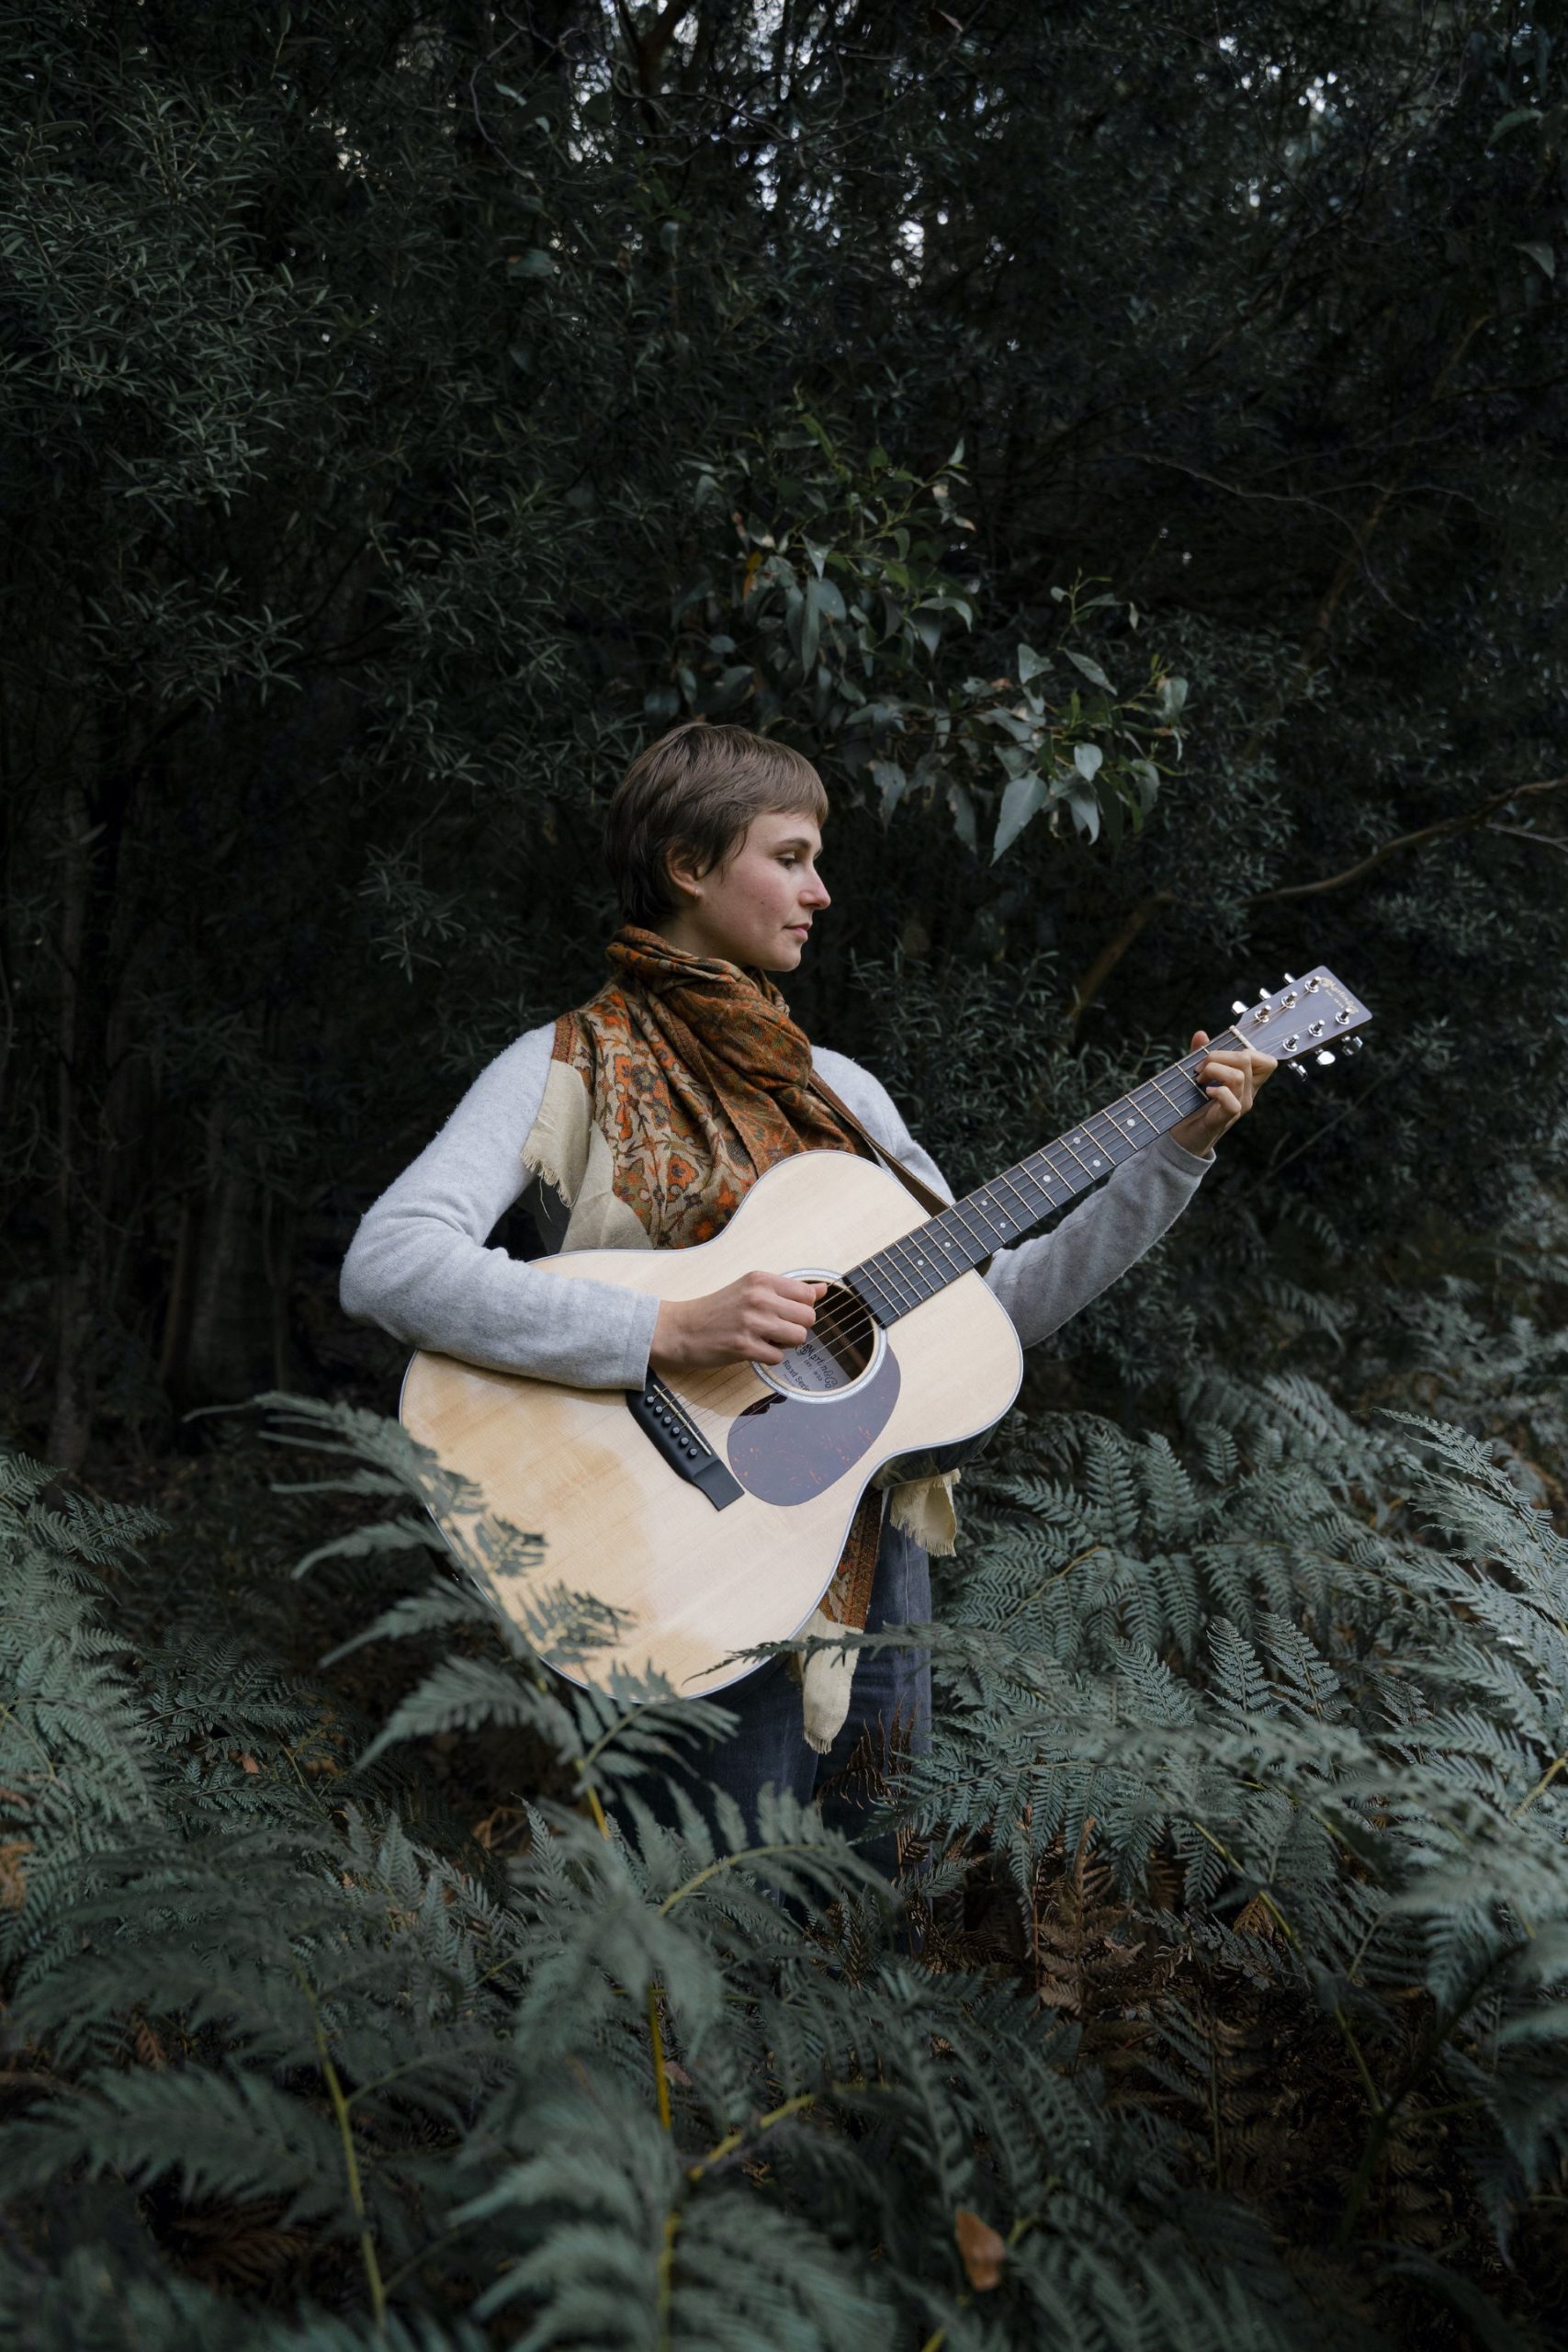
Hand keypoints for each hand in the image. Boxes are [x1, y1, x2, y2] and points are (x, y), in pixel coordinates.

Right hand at [650, 1272, 827, 1372]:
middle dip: (796, 1328)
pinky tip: (753, 1350)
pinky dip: (769, 1358)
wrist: (679, 1328)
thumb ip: (788, 1290)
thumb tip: (824, 1289)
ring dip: (785, 1344)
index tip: (784, 1313)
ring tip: (765, 1339)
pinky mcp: (744, 1347)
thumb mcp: (751, 1290)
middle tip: (775, 1329)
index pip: (808, 1295)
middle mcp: (758, 1297)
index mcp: (761, 1280)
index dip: (801, 1309)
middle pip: (808, 1318)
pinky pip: (778, 1357)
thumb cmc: (716, 1310)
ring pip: (799, 1338)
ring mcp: (751, 1323)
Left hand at [1169, 1030, 1275, 1158]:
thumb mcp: (1199, 1077)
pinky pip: (1231, 1100)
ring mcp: (1239, 1106)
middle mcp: (1247, 1094)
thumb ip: (1201, 1055)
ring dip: (1213, 1070)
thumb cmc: (1193, 1107)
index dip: (1249, 1050)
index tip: (1222, 1055)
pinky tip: (1205, 1092)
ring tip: (1198, 1079)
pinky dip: (1217, 1091)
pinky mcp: (1225, 1118)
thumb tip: (1201, 1034)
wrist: (1183, 1139)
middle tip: (1200, 1068)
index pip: (1267, 1062)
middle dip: (1219, 1055)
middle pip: (1248, 1059)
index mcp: (1246, 1083)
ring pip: (1238, 1076)